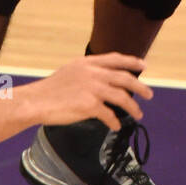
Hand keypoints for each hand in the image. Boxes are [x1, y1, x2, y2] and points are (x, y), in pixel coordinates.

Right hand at [20, 54, 152, 131]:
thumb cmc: (52, 88)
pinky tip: (117, 125)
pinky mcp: (89, 105)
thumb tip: (105, 78)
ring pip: (121, 97)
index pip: (116, 59)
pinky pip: (109, 114)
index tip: (143, 65)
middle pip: (124, 78)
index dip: (132, 62)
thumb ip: (89, 71)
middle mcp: (93, 73)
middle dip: (140, 86)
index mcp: (89, 63)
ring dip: (133, 107)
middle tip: (149, 94)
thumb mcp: (72, 70)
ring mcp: (92, 89)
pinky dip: (115, 121)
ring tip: (139, 114)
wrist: (36, 101)